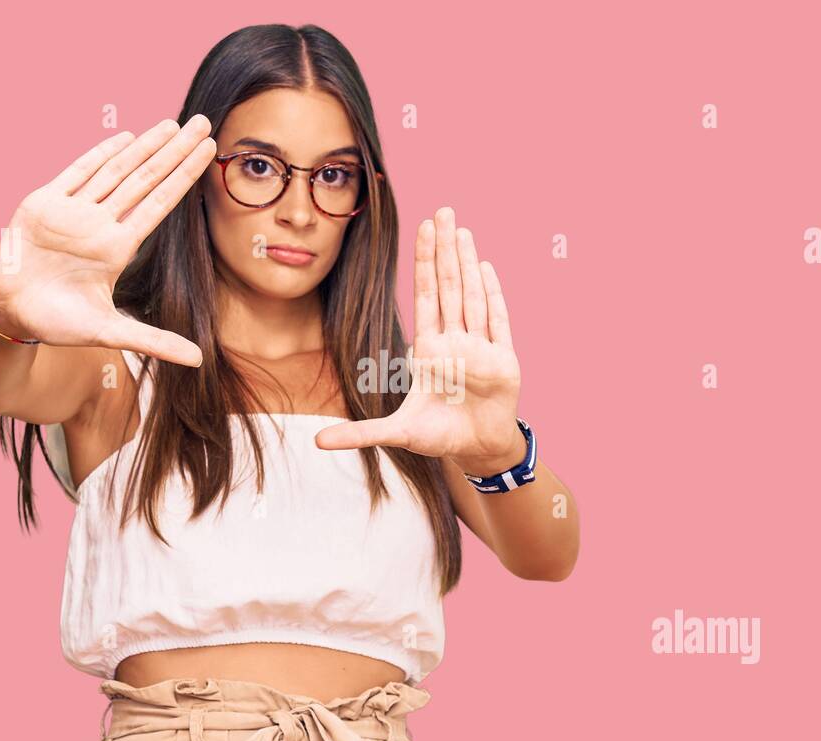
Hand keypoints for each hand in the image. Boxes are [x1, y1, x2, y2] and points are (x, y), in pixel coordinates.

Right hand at [0, 116, 217, 366]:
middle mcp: (100, 224)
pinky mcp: (43, 203)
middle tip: (203, 122)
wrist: (7, 313)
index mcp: (117, 248)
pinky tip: (124, 139)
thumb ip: (154, 341)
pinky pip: (75, 173)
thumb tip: (198, 360)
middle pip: (146, 179)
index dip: (185, 177)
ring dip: (144, 146)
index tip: (210, 153)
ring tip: (173, 124)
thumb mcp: (110, 332)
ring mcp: (74, 211)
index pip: (160, 203)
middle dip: (175, 150)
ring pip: (116, 170)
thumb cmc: (56, 322)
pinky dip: (99, 155)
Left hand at [315, 207, 525, 475]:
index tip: (422, 229)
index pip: (426, 296)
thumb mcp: (396, 433)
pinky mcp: (503, 361)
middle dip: (445, 249)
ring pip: (471, 296)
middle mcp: (455, 340)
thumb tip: (316, 442)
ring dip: (466, 263)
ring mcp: (480, 347)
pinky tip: (485, 268)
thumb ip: (359, 433)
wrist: (477, 450)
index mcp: (430, 349)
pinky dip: (491, 295)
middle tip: (442, 210)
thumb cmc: (440, 435)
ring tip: (461, 230)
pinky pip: (497, 321)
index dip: (424, 262)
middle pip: (448, 286)